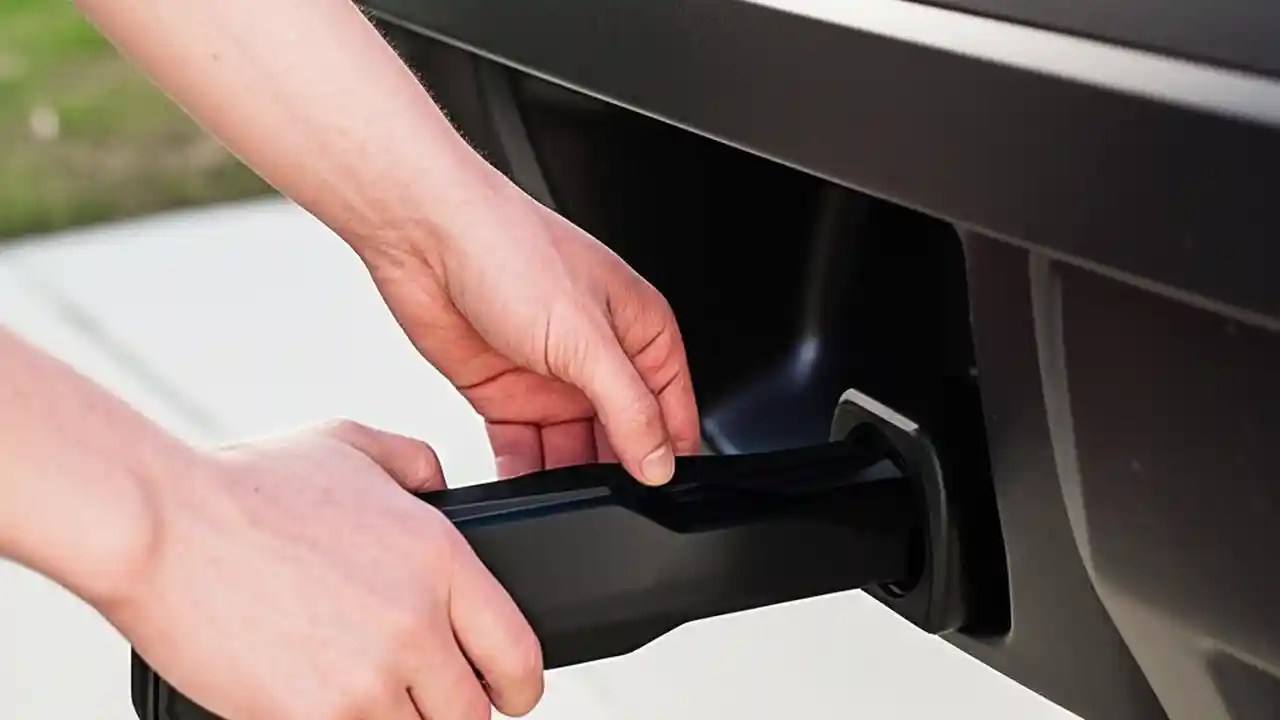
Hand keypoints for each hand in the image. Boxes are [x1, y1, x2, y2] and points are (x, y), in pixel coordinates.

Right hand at [103, 421, 541, 719]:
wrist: (161, 527)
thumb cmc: (247, 486)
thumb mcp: (352, 445)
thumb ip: (415, 465)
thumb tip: (441, 486)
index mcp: (441, 558)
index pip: (518, 652)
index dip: (519, 684)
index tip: (509, 692)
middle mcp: (416, 623)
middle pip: (469, 714)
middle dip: (452, 712)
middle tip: (424, 700)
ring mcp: (365, 680)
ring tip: (366, 699)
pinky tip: (324, 705)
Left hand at [356, 169, 700, 482]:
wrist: (422, 234)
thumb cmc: (507, 248)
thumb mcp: (584, 337)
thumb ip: (627, 407)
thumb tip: (659, 462)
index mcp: (638, 330)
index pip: (671, 411)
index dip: (667, 453)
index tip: (656, 492)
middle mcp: (598, 357)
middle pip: (622, 438)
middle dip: (614, 471)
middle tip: (607, 502)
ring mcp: (551, 378)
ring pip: (572, 451)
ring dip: (567, 478)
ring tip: (563, 499)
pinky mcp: (504, 394)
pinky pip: (523, 450)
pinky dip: (523, 473)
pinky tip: (523, 489)